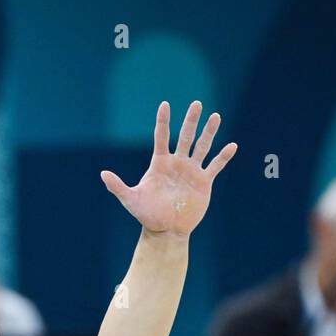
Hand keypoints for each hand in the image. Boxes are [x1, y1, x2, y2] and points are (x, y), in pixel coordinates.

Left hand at [100, 100, 236, 237]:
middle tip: (197, 103)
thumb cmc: (147, 215)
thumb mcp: (131, 200)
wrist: (166, 231)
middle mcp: (177, 163)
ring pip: (202, 147)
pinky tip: (232, 145)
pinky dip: (224, 156)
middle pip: (185, 137)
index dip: (163, 121)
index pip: (161, 137)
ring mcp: (191, 171)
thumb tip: (102, 174)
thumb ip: (118, 186)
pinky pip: (215, 166)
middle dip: (191, 120)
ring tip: (216, 116)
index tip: (165, 104)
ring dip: (209, 132)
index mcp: (160, 163)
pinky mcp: (203, 182)